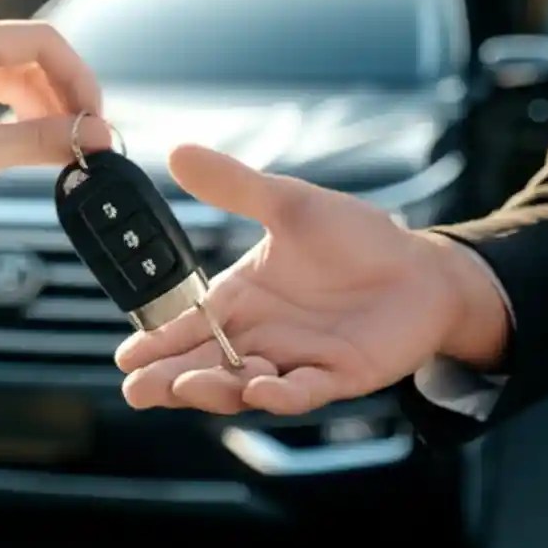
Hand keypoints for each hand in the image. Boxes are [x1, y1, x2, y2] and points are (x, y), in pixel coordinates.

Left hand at [0, 19, 109, 225]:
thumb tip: (99, 137)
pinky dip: (14, 115)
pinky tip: (30, 143)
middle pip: (30, 57)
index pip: (43, 42)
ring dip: (42, 108)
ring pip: (11, 76)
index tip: (97, 120)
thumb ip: (43, 140)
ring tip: (64, 148)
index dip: (79, 79)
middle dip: (63, 96)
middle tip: (87, 140)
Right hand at [114, 145, 509, 415]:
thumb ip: (234, 186)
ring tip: (187, 386)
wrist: (422, 268)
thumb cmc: (354, 238)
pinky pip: (303, 391)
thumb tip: (177, 152)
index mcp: (241, 299)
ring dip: (215, 390)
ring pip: (244, 385)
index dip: (156, 342)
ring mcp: (296, 360)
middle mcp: (260, 337)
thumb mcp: (288, 204)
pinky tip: (260, 391)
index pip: (188, 326)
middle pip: (204, 365)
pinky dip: (281, 395)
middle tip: (137, 389)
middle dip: (170, 380)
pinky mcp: (337, 376)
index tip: (125, 356)